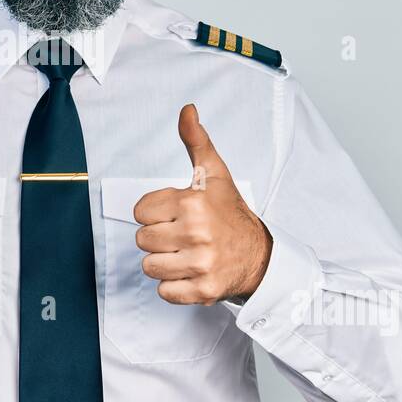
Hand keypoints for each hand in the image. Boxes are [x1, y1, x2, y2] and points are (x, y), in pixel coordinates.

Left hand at [133, 103, 272, 305]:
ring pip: (149, 267)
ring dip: (164, 262)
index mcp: (192, 203)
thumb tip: (187, 110)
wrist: (261, 255)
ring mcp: (200, 264)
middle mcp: (196, 233)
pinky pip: (164, 291)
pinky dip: (173, 286)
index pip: (140, 211)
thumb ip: (195, 140)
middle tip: (182, 234)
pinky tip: (190, 272)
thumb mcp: (215, 173)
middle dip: (159, 237)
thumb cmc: (231, 213)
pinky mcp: (202, 290)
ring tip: (185, 253)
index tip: (176, 214)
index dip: (155, 213)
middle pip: (142, 240)